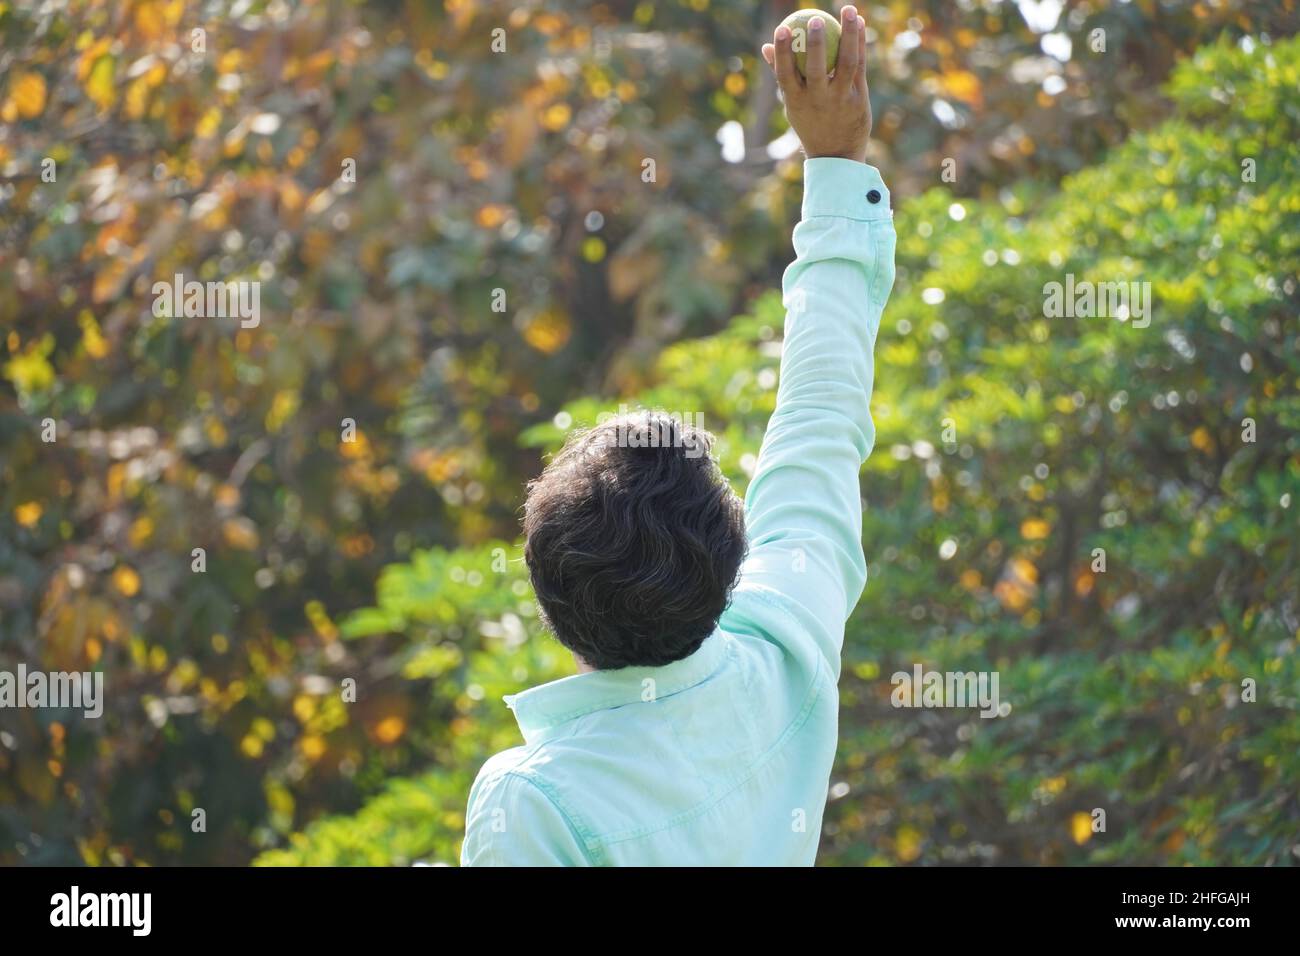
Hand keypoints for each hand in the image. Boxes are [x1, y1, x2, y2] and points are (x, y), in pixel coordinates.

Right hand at [761, 6, 871, 163]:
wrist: (837, 154)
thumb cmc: (810, 124)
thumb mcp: (792, 104)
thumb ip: (781, 76)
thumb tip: (766, 47)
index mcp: (797, 102)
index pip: (786, 74)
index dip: (782, 52)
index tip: (781, 28)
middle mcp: (819, 101)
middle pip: (817, 68)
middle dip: (816, 43)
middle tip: (814, 18)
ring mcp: (841, 100)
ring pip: (846, 62)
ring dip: (849, 34)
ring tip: (847, 9)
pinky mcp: (860, 98)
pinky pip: (859, 65)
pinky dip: (859, 42)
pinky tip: (858, 22)